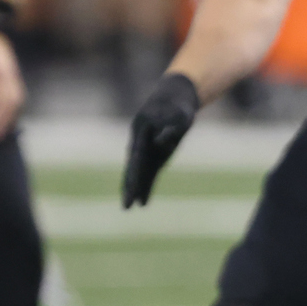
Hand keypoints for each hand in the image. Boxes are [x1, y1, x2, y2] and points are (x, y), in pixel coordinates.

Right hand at [122, 72, 199, 205]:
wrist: (174, 99)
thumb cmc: (178, 106)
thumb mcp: (180, 114)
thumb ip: (172, 128)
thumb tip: (160, 142)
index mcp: (141, 131)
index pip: (137, 157)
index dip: (135, 174)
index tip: (132, 188)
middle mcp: (140, 142)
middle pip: (133, 167)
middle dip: (130, 186)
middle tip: (126, 206)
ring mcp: (146, 148)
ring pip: (138, 171)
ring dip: (135, 188)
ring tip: (129, 207)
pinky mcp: (154, 153)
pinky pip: (149, 171)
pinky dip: (146, 184)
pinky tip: (144, 201)